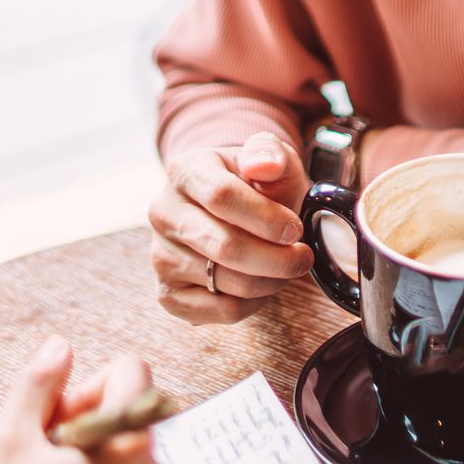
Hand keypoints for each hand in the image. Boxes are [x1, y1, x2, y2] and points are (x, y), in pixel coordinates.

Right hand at [150, 132, 314, 324]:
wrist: (234, 210)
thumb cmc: (256, 184)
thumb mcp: (269, 157)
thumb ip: (270, 153)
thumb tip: (265, 165)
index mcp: (185, 171)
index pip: (221, 197)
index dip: (265, 218)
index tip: (295, 229)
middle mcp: (163, 213)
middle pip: (223, 245)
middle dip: (276, 257)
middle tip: (303, 257)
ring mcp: (160, 256)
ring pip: (225, 282)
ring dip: (269, 281)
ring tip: (285, 267)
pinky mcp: (168, 293)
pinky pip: (219, 311)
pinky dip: (252, 304)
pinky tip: (261, 285)